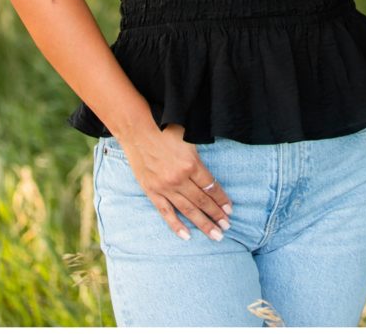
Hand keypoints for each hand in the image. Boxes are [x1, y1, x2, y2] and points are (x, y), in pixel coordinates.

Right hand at [117, 121, 231, 241]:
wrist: (135, 130)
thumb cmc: (163, 129)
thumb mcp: (188, 137)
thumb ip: (199, 155)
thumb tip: (211, 169)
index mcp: (191, 164)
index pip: (211, 187)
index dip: (222, 199)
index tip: (230, 209)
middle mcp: (179, 179)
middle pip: (202, 201)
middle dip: (217, 215)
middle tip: (227, 227)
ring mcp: (165, 187)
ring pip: (188, 210)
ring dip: (203, 224)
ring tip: (216, 235)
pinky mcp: (152, 191)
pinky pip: (166, 212)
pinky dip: (176, 225)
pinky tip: (187, 236)